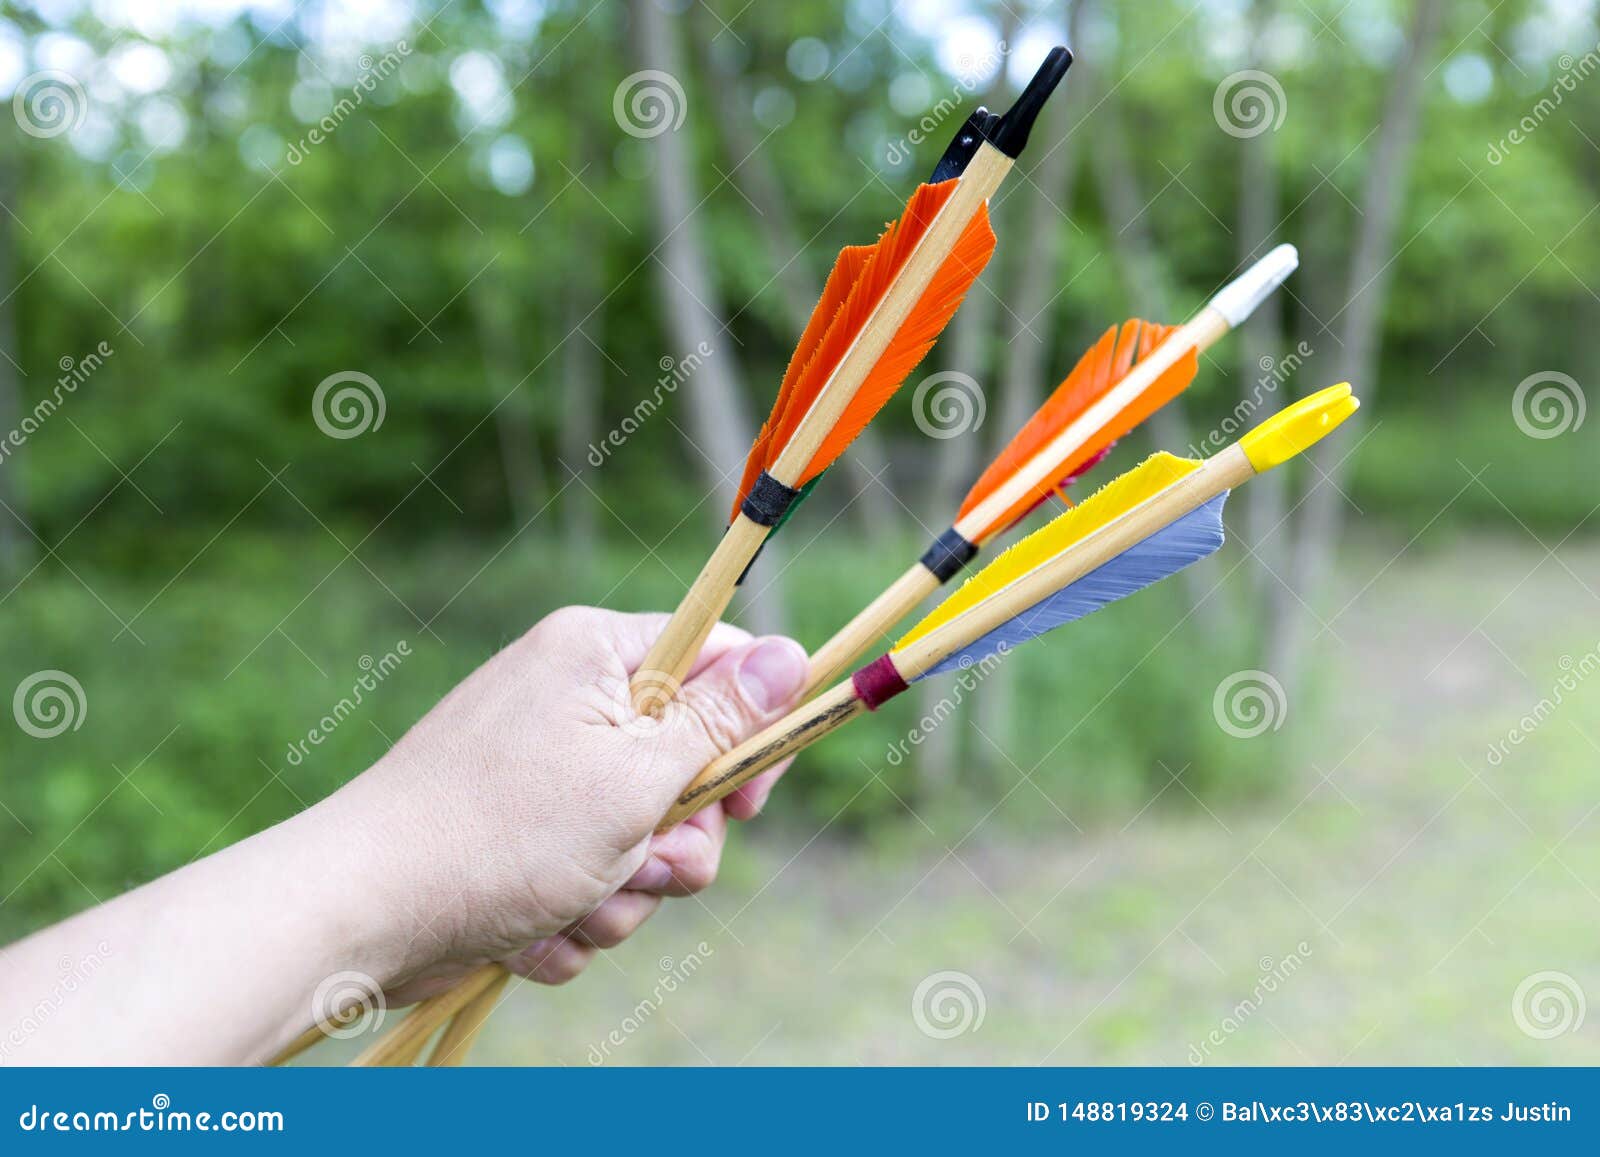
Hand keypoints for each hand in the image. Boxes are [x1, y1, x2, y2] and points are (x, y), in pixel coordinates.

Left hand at [342, 607, 808, 1000]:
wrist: (366, 911)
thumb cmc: (501, 831)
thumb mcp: (636, 775)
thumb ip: (722, 722)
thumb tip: (794, 654)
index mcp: (595, 655)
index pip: (716, 661)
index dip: (751, 731)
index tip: (751, 797)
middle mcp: (569, 703)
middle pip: (687, 766)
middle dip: (679, 839)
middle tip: (650, 861)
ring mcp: (542, 775)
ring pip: (644, 839)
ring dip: (627, 892)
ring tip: (575, 902)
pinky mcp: (520, 839)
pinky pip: (593, 880)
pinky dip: (576, 916)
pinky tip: (532, 928)